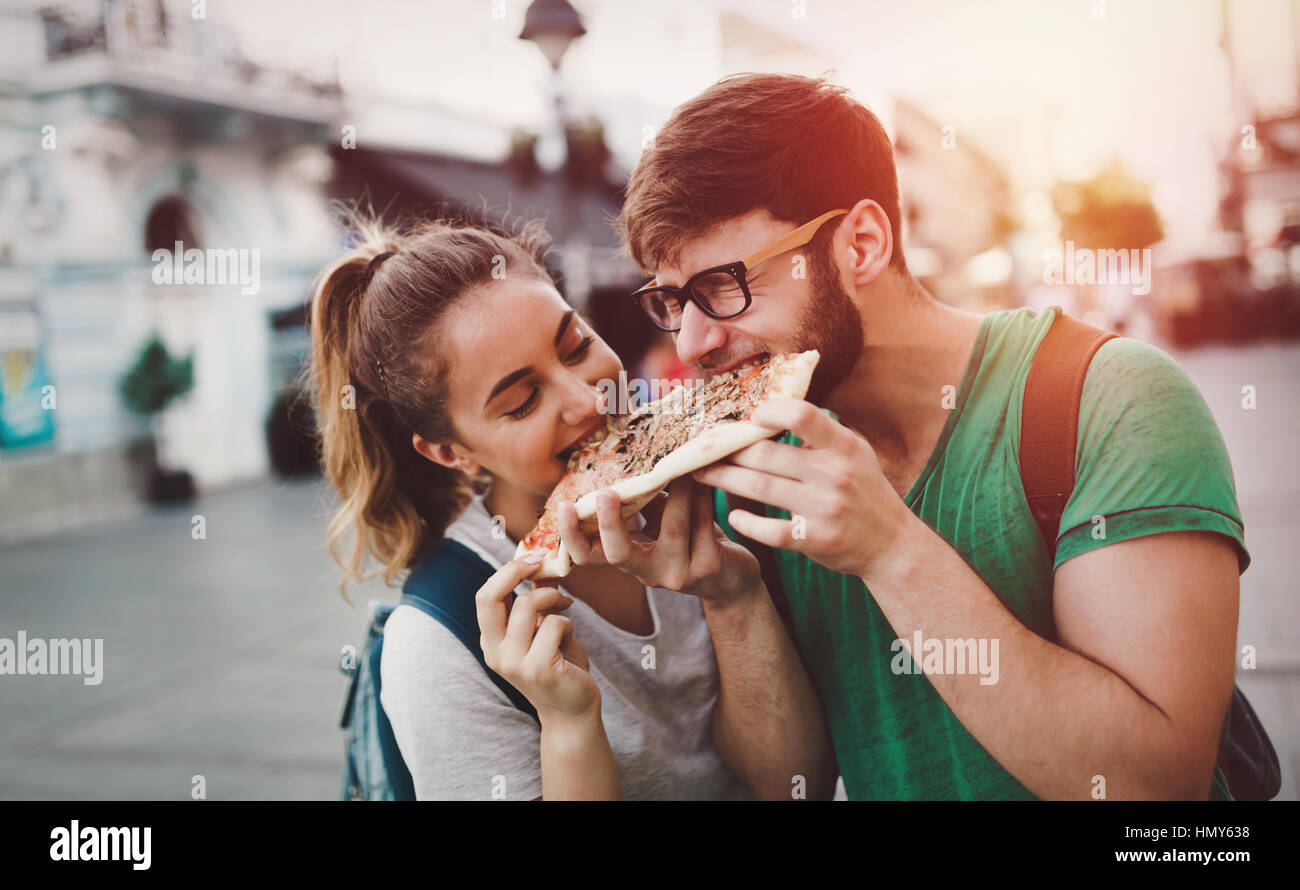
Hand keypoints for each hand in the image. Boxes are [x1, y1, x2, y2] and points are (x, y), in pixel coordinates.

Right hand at [475, 553, 599, 720]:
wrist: (573, 711)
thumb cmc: (560, 666)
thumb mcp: (543, 629)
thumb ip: (537, 601)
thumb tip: (539, 563)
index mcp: (491, 641)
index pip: (484, 596)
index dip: (506, 570)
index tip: (532, 557)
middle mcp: (494, 652)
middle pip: (490, 596)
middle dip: (516, 570)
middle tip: (541, 562)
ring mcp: (514, 663)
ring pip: (526, 605)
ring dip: (552, 599)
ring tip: (565, 608)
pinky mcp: (538, 668)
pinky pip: (552, 624)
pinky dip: (567, 623)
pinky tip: (569, 638)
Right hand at [558, 476, 761, 602]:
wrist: (731, 578)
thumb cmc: (689, 538)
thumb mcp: (659, 521)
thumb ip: (642, 499)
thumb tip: (626, 456)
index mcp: (628, 558)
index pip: (587, 555)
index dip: (571, 535)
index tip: (563, 506)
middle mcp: (647, 572)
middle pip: (618, 553)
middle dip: (610, 523)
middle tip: (606, 493)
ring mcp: (676, 574)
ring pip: (673, 528)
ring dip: (677, 490)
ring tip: (681, 463)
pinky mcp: (707, 568)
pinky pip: (701, 524)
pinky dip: (702, 495)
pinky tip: (706, 476)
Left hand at [691, 399, 914, 580]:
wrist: (892, 543)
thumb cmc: (864, 490)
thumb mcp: (855, 452)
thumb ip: (819, 433)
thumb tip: (771, 407)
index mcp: (843, 445)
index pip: (802, 415)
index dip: (768, 411)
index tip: (746, 417)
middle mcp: (835, 474)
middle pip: (766, 454)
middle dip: (728, 451)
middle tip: (704, 448)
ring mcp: (825, 508)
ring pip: (760, 488)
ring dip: (724, 479)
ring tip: (702, 474)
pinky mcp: (816, 539)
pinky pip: (771, 530)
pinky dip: (747, 522)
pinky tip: (733, 515)